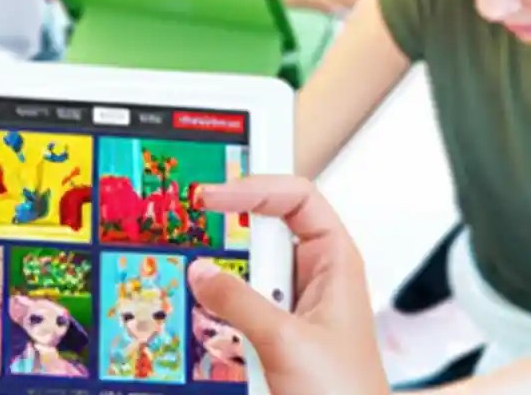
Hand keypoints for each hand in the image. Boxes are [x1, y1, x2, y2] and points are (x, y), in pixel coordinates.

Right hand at [188, 176, 389, 394]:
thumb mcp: (285, 342)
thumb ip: (238, 302)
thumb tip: (202, 271)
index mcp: (336, 262)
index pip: (297, 198)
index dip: (256, 187)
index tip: (213, 195)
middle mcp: (317, 278)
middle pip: (267, 232)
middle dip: (232, 236)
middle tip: (193, 227)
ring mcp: (296, 308)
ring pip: (250, 273)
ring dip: (227, 281)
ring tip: (205, 286)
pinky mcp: (278, 337)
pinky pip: (243, 309)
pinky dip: (223, 312)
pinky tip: (209, 322)